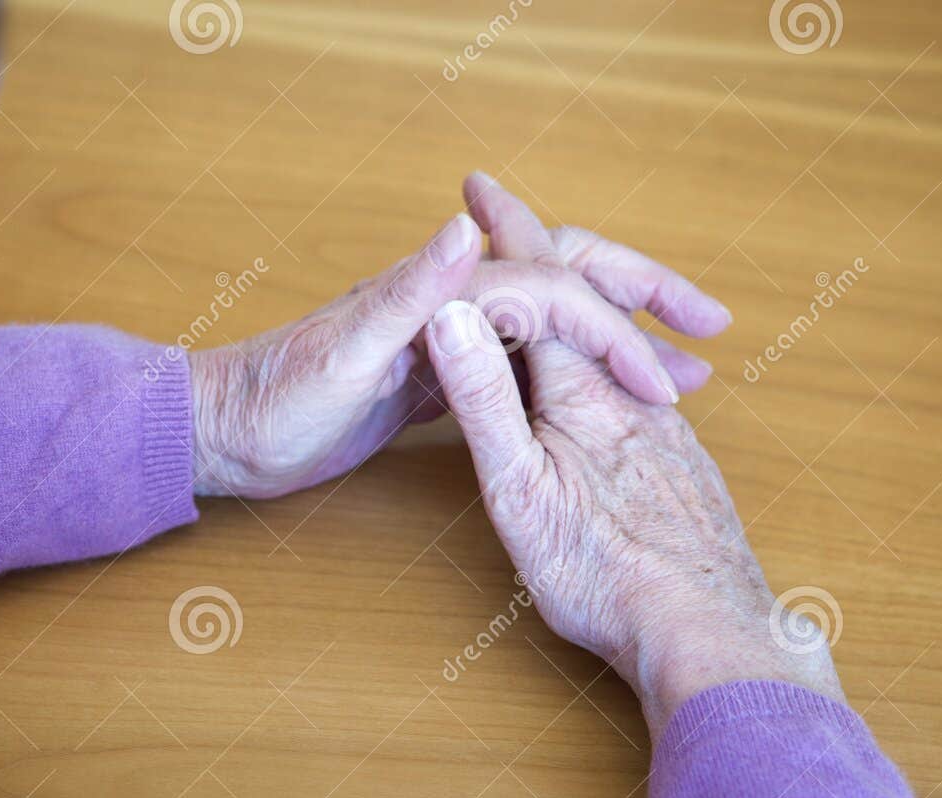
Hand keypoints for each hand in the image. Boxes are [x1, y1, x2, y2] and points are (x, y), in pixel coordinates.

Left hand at [188, 176, 731, 500]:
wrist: (227, 428)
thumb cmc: (274, 396)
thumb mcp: (337, 351)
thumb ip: (405, 291)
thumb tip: (465, 225)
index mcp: (445, 291)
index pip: (557, 294)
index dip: (616, 332)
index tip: (665, 380)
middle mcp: (456, 301)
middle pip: (574, 278)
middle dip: (648, 296)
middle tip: (714, 327)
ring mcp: (454, 338)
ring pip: (561, 323)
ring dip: (624, 338)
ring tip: (687, 369)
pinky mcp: (444, 374)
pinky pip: (532, 365)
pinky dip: (578, 376)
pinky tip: (603, 401)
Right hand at [422, 195, 842, 733]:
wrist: (706, 633)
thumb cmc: (603, 574)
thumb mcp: (520, 489)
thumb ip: (484, 397)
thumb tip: (450, 311)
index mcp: (578, 391)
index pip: (537, 286)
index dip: (505, 231)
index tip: (480, 186)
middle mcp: (628, 395)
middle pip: (585, 302)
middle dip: (547, 252)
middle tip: (513, 217)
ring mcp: (663, 428)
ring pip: (616, 347)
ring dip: (583, 305)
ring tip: (562, 288)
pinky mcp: (683, 464)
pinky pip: (642, 391)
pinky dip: (614, 363)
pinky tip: (618, 385)